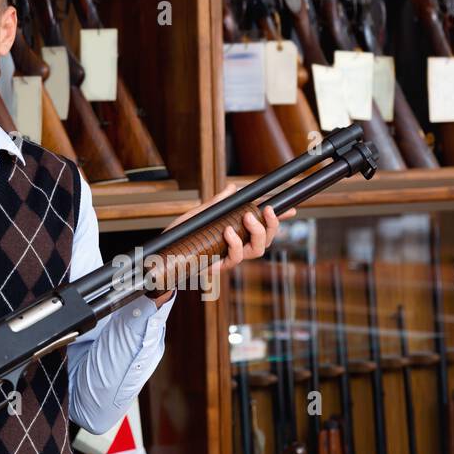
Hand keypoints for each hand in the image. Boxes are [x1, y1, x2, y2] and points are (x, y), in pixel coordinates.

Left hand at [165, 184, 296, 287]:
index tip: (290, 209)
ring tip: (244, 219)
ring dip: (254, 233)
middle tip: (262, 211)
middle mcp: (237, 248)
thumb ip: (217, 203)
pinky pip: (233, 259)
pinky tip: (228, 233)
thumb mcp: (200, 215)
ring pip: (255, 251)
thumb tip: (232, 188)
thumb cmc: (182, 236)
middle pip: (265, 241)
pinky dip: (233, 245)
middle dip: (269, 225)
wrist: (163, 257)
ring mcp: (228, 258)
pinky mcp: (218, 266)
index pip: (262, 227)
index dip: (277, 220)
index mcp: (237, 235)